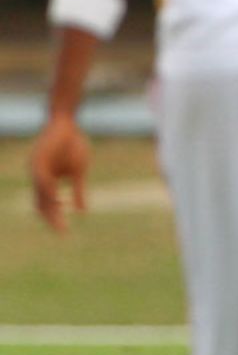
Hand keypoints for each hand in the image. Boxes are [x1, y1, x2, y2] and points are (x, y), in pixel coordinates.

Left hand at [30, 113, 89, 232]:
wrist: (66, 122)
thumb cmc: (73, 144)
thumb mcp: (79, 171)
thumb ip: (79, 190)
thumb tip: (82, 211)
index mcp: (47, 180)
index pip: (47, 205)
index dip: (56, 218)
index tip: (65, 232)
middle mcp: (38, 178)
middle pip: (41, 204)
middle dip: (52, 219)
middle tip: (62, 233)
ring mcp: (37, 170)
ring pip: (40, 195)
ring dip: (50, 209)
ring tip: (59, 221)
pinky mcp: (38, 161)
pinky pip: (42, 181)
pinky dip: (50, 193)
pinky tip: (59, 201)